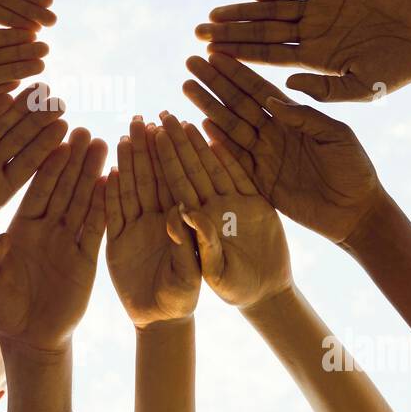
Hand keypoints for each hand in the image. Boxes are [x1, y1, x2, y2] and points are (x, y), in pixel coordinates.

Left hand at [0, 128, 107, 355]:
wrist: (27, 337)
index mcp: (20, 226)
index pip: (35, 188)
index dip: (45, 163)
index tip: (53, 137)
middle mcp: (45, 227)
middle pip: (62, 186)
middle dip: (72, 158)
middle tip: (83, 129)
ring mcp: (67, 240)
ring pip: (82, 199)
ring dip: (91, 173)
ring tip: (103, 144)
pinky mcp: (85, 257)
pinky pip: (96, 226)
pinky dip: (104, 204)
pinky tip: (113, 181)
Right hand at [104, 117, 199, 328]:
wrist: (160, 322)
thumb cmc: (183, 301)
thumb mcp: (192, 276)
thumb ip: (191, 244)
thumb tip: (182, 212)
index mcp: (182, 223)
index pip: (175, 181)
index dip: (170, 154)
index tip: (166, 128)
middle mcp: (160, 219)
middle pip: (152, 177)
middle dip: (146, 148)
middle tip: (140, 118)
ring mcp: (138, 228)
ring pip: (131, 188)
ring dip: (127, 162)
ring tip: (122, 135)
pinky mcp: (117, 241)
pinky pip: (110, 212)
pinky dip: (108, 192)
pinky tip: (106, 171)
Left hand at [152, 114, 290, 310]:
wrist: (263, 295)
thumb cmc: (231, 290)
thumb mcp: (209, 274)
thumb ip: (199, 244)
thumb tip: (182, 212)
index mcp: (186, 226)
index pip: (169, 186)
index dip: (158, 160)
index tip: (147, 135)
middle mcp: (204, 211)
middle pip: (183, 172)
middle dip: (170, 144)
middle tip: (157, 115)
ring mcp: (229, 206)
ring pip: (208, 169)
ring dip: (195, 145)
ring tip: (183, 120)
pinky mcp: (255, 204)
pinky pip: (239, 175)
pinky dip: (228, 157)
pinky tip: (216, 137)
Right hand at [182, 53, 380, 244]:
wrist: (356, 213)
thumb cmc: (354, 170)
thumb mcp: (337, 137)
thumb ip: (306, 118)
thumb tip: (271, 100)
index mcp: (294, 117)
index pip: (259, 89)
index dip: (237, 71)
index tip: (216, 54)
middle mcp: (274, 132)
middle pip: (238, 103)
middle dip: (215, 83)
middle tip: (192, 62)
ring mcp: (264, 156)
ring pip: (230, 126)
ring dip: (208, 107)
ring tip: (188, 87)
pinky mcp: (259, 181)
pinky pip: (233, 159)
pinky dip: (216, 142)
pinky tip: (199, 124)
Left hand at [194, 0, 410, 101]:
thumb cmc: (400, 67)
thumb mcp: (366, 88)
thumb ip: (327, 90)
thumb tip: (286, 90)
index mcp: (313, 59)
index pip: (267, 56)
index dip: (239, 55)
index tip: (211, 55)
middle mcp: (310, 32)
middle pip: (261, 31)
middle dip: (230, 32)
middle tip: (197, 32)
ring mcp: (321, 7)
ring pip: (273, 7)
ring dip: (244, 9)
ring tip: (214, 12)